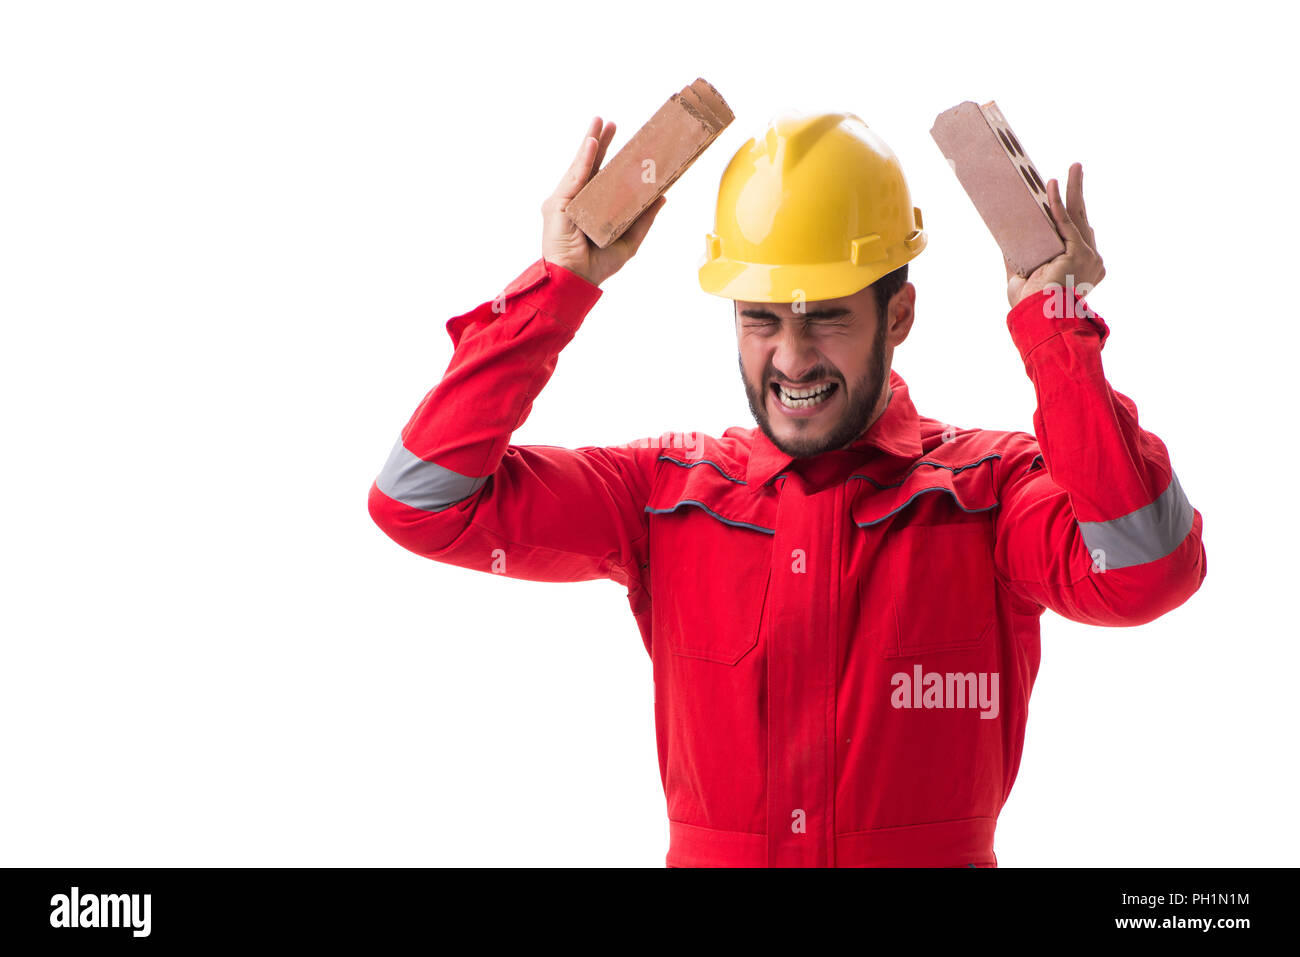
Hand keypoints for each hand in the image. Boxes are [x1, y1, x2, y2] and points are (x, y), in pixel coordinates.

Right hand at [542, 116, 666, 287]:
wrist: (577, 280)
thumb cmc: (597, 265)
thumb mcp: (629, 240)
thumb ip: (644, 219)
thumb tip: (662, 196)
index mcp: (593, 208)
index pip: (605, 178)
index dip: (615, 160)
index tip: (626, 143)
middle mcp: (578, 202)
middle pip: (591, 166)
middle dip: (601, 143)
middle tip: (611, 123)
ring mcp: (567, 201)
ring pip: (581, 166)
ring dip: (591, 142)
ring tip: (600, 123)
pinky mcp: (558, 204)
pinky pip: (574, 176)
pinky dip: (584, 158)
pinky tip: (592, 142)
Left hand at [1005, 162, 1104, 308]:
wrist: (1038, 319)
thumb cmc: (1031, 307)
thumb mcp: (1022, 278)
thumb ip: (1018, 259)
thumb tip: (1005, 240)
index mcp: (1081, 269)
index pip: (1075, 234)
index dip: (1066, 214)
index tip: (1056, 195)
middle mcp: (1091, 262)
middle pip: (1082, 219)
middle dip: (1077, 193)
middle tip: (1075, 170)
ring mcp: (1088, 256)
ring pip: (1078, 215)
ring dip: (1074, 189)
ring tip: (1073, 167)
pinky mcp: (1079, 253)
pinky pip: (1066, 223)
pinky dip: (1057, 204)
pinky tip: (1051, 187)